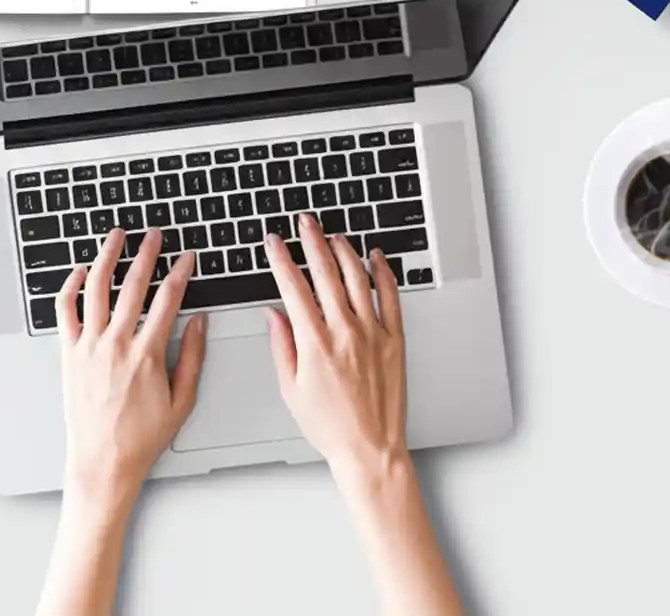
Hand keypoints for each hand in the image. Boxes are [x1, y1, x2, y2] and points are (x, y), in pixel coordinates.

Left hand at [55, 229, 206, 498]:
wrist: (102, 461)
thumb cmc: (141, 438)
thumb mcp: (182, 401)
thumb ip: (192, 358)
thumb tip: (198, 323)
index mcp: (147, 354)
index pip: (169, 299)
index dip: (180, 273)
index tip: (187, 258)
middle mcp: (116, 344)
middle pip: (134, 285)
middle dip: (147, 254)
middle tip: (154, 235)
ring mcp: (88, 346)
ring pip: (97, 288)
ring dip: (108, 257)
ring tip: (116, 237)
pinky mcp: (68, 353)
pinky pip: (66, 310)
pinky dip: (71, 286)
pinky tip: (80, 271)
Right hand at [264, 214, 408, 480]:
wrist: (370, 448)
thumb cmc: (329, 426)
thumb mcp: (290, 389)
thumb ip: (281, 346)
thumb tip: (274, 314)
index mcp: (314, 343)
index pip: (293, 287)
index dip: (281, 259)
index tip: (274, 241)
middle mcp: (344, 331)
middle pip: (325, 272)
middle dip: (311, 241)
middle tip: (304, 222)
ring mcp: (373, 333)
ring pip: (357, 278)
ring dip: (344, 251)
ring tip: (333, 235)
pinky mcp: (395, 339)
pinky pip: (390, 296)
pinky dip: (383, 272)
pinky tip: (376, 257)